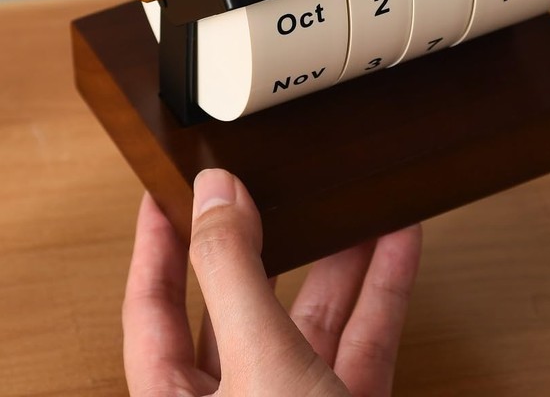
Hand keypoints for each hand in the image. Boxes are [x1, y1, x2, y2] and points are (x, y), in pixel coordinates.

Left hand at [122, 170, 421, 395]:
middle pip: (240, 303)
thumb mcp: (259, 367)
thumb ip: (234, 276)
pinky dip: (384, 291)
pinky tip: (398, 244)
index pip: (151, 307)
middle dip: (266, 239)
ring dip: (338, 258)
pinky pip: (365, 339)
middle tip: (266, 183)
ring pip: (312, 318)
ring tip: (349, 203)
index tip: (166, 189)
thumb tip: (214, 196)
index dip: (157, 244)